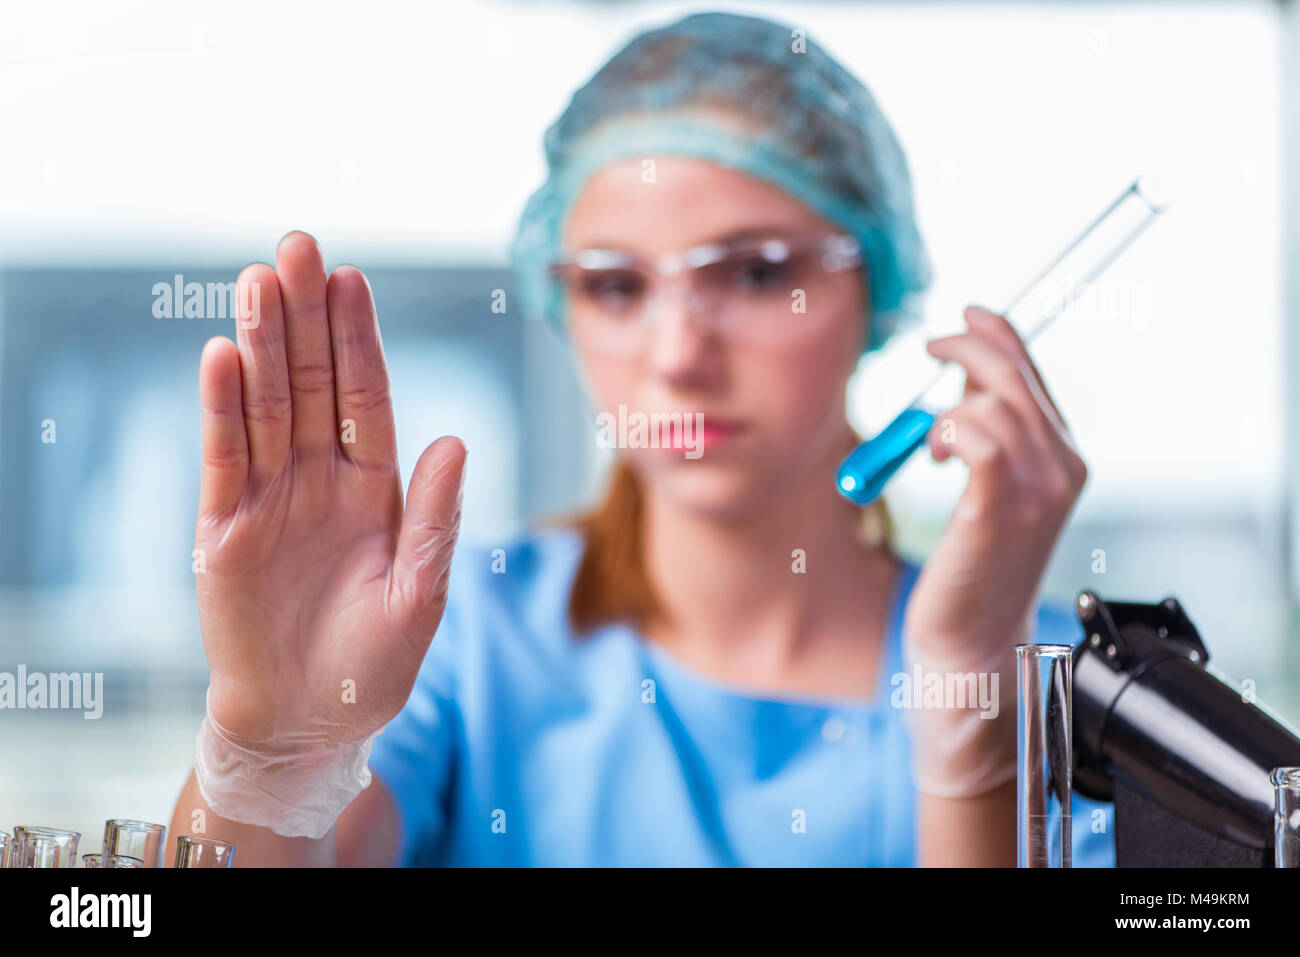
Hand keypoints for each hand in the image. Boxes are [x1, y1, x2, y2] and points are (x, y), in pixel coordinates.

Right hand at [194, 231, 466, 752]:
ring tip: (258, 280)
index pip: (366, 397)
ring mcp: (270, 498)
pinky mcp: (223, 528)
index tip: (352, 280)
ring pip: (265, 406)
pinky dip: (222, 409)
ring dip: (261, 344)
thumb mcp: (421, 594)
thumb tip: (455, 440)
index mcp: (375, 486)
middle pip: (312, 383)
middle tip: (298, 246)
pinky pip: (225, 458)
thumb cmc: (375, 663)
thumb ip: (435, 519)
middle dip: (306, 316)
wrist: (310, 722)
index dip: (359, 339)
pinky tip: (224, 355)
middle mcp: (321, 479)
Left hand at [904, 304, 1086, 661]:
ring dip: (949, 407)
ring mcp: (1035, 493)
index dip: (998, 334)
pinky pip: (978, 443)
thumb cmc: (970, 566)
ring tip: (930, 444)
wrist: (971, 642)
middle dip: (967, 348)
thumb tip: (960, 382)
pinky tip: (934, 453)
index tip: (965, 315)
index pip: (1032, 373)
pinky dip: (949, 431)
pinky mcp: (995, 514)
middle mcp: (1061, 469)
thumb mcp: (988, 490)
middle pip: (1012, 377)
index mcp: (1064, 458)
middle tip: (928, 346)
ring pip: (993, 405)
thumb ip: (986, 436)